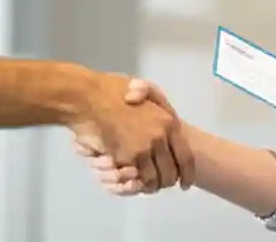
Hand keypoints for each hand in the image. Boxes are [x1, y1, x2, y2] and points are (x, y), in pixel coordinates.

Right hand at [67, 73, 194, 192]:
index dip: (187, 174)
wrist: (88, 97)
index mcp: (168, 122)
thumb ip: (157, 103)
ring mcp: (143, 148)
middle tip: (161, 184)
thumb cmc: (112, 89)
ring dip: (150, 185)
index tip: (184, 184)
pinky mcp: (125, 157)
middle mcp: (160, 137)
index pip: (186, 157)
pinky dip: (134, 184)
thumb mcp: (145, 90)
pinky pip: (136, 178)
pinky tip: (131, 180)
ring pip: (154, 179)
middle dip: (166, 182)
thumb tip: (166, 121)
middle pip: (171, 173)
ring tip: (146, 185)